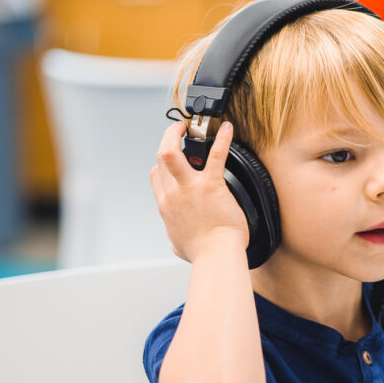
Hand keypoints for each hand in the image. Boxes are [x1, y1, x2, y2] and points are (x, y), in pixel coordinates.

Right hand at [151, 121, 249, 262]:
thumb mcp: (177, 243)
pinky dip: (222, 139)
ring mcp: (190, 188)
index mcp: (166, 205)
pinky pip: (216, 155)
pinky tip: (227, 128)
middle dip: (168, 140)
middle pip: (161, 158)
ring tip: (188, 126)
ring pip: (171, 152)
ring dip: (177, 134)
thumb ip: (174, 232)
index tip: (172, 157)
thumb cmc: (202, 252)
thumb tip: (176, 235)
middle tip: (178, 132)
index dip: (163, 163)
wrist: (216, 255)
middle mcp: (173, 194)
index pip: (156, 174)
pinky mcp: (211, 186)